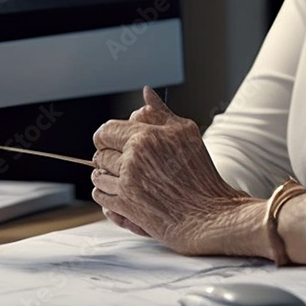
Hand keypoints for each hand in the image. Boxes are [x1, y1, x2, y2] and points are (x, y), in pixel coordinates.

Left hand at [91, 87, 266, 256]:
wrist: (207, 214)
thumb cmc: (200, 172)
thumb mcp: (185, 132)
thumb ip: (160, 111)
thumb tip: (146, 92)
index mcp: (145, 137)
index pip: (106, 130)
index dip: (106, 135)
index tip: (111, 140)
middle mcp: (132, 160)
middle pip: (100, 154)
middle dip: (108, 156)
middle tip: (122, 160)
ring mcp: (127, 185)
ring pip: (98, 176)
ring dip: (106, 176)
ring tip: (122, 176)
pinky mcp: (125, 208)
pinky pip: (100, 197)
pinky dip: (105, 194)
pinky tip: (120, 191)